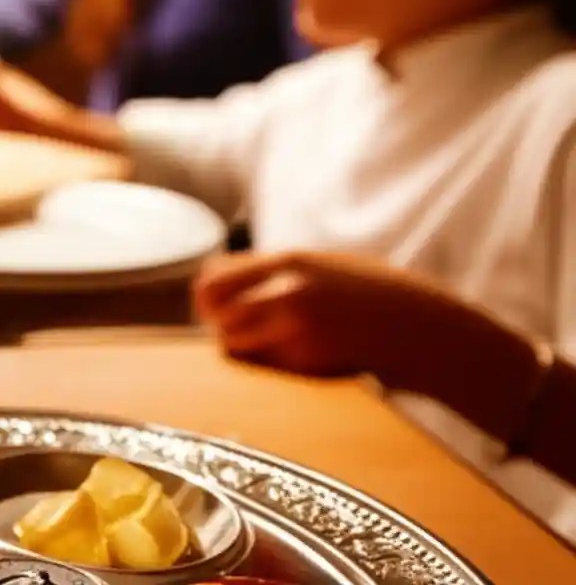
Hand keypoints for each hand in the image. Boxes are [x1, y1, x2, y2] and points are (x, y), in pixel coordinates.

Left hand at [194, 252, 465, 377]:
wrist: (421, 328)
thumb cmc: (369, 294)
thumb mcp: (322, 265)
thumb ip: (273, 272)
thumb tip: (214, 278)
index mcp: (290, 262)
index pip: (213, 277)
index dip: (209, 294)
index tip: (216, 304)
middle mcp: (287, 294)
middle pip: (214, 313)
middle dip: (218, 323)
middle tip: (232, 328)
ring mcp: (297, 331)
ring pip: (234, 345)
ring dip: (242, 347)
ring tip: (272, 342)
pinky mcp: (307, 364)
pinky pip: (266, 367)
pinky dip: (271, 365)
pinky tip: (302, 356)